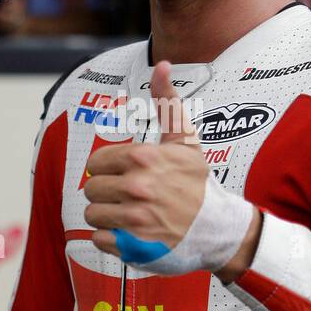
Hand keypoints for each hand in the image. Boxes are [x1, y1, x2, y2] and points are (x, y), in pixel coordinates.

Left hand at [83, 61, 255, 274]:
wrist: (219, 229)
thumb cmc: (198, 184)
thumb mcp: (184, 140)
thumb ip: (167, 102)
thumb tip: (161, 64)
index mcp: (143, 158)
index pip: (95, 164)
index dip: (108, 171)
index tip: (127, 177)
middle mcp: (137, 187)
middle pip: (91, 189)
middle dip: (107, 194)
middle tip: (129, 199)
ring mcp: (133, 219)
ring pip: (92, 214)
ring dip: (106, 217)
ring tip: (129, 216)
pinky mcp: (131, 246)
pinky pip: (98, 240)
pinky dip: (111, 239)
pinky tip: (131, 234)